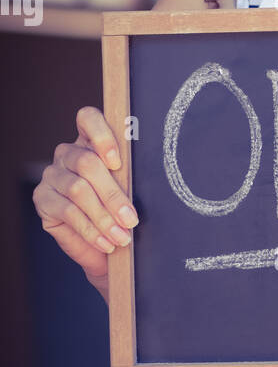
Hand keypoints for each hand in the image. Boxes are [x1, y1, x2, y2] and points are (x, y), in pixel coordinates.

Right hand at [32, 106, 137, 284]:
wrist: (106, 248)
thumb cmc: (121, 214)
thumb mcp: (129, 192)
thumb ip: (128, 178)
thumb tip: (146, 177)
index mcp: (92, 143)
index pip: (88, 118)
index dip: (102, 136)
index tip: (118, 162)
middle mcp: (68, 154)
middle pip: (87, 163)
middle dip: (113, 195)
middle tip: (131, 219)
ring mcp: (52, 174)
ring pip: (78, 190)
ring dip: (104, 217)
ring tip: (121, 236)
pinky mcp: (42, 198)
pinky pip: (67, 211)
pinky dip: (90, 230)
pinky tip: (105, 242)